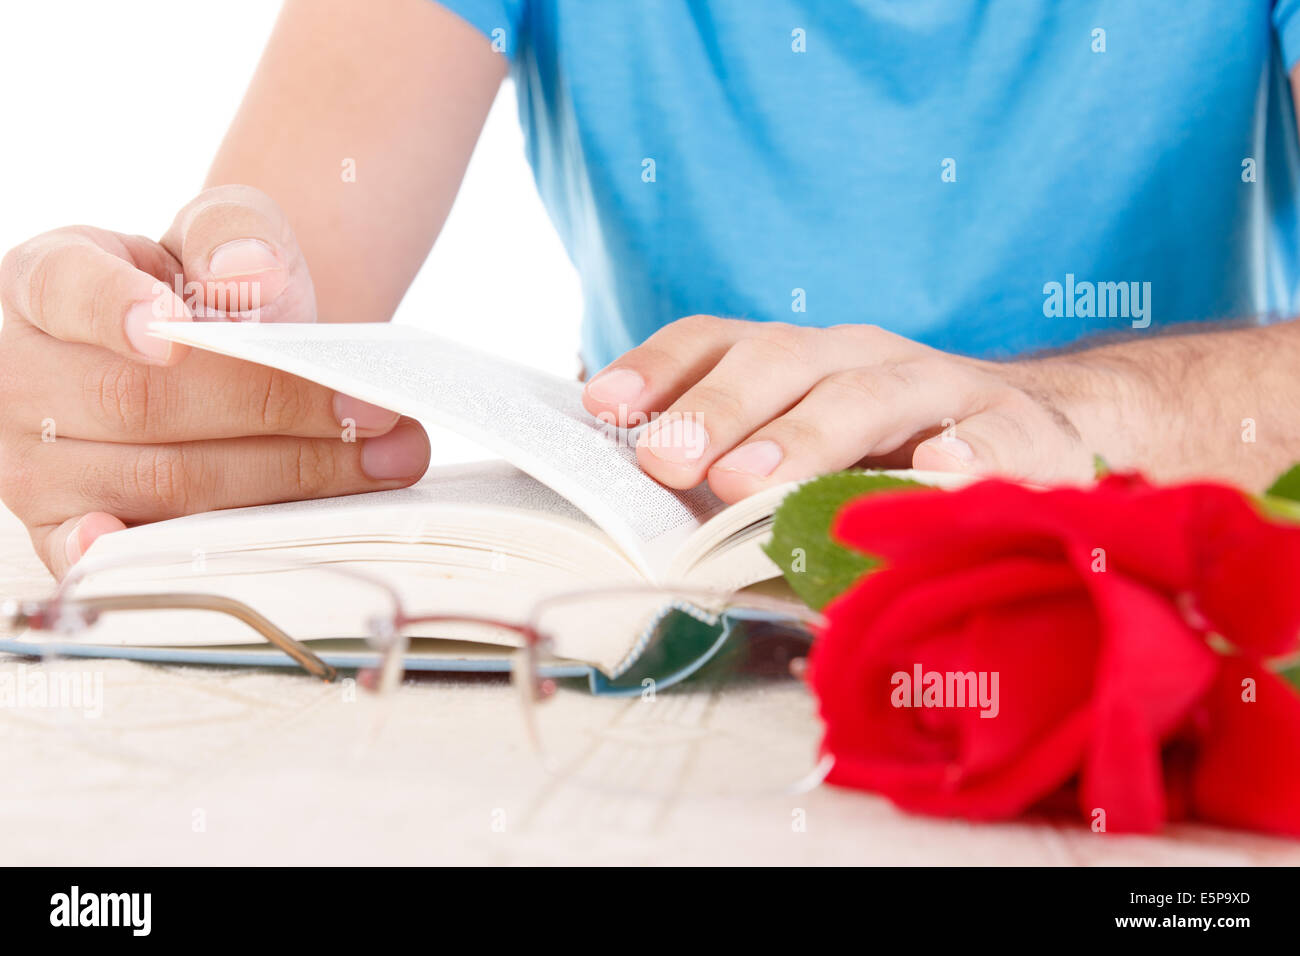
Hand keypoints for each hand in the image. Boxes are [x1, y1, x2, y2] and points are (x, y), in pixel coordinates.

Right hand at [0, 185, 430, 576]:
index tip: (172, 332)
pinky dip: (182, 558)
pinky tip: (231, 551)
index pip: (68, 290)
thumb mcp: (226, 231)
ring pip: (164, 483)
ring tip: (382, 459)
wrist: (217, 351)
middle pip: (145, 403)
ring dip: (286, 477)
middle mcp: (21, 375)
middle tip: (372, 411)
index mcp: (43, 280)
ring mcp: (36, 463)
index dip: (115, 311)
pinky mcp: (65, 531)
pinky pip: (126, 558)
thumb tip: (251, 275)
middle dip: (273, 408)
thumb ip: (235, 235)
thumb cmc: (209, 288)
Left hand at [581, 316, 1094, 502]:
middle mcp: (866, 357)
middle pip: (784, 363)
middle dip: (717, 409)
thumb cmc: (899, 451)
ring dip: (806, 436)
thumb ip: (741, 470)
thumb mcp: (813, 448)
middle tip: (666, 461)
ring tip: (747, 485)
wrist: (1043, 429)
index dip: (661, 367)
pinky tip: (934, 473)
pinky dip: (964, 456)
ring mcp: (944, 388)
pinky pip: (990, 439)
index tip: (603, 406)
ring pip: (871, 395)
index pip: (722, 342)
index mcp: (807, 359)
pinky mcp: (1020, 432)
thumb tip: (651, 513)